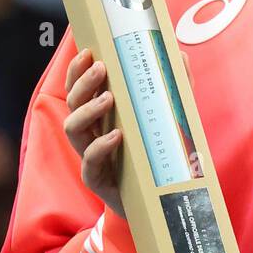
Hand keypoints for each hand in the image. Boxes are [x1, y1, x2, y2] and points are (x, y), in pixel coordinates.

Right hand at [64, 46, 194, 219]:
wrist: (156, 200)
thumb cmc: (155, 154)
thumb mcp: (167, 116)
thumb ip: (172, 87)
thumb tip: (179, 54)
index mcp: (101, 116)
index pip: (80, 88)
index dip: (78, 71)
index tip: (88, 51)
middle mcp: (91, 133)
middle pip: (72, 103)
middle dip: (82, 83)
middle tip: (100, 68)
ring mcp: (90, 156)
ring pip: (73, 129)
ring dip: (87, 110)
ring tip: (108, 98)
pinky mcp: (98, 179)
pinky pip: (89, 162)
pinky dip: (101, 146)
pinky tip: (116, 136)